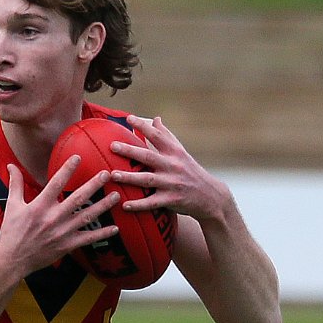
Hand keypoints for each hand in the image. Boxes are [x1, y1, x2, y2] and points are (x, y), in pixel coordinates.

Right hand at [0, 159, 116, 275]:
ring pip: (87, 217)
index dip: (67, 169)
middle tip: (107, 174)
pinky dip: (102, 233)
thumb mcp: (12, 205)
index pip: (56, 183)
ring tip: (117, 196)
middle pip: (78, 198)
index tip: (78, 157)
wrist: (12, 260)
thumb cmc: (11, 232)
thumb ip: (15, 184)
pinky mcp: (67, 245)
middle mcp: (53, 217)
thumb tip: (10, 165)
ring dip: (103, 206)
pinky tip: (115, 228)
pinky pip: (88, 238)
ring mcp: (62, 232)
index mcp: (40, 206)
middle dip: (94, 185)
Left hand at [108, 115, 232, 221]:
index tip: (129, 118)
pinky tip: (125, 205)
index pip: (157, 136)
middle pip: (148, 156)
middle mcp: (172, 166)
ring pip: (148, 180)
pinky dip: (139, 205)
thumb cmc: (190, 171)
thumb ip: (167, 136)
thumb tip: (156, 119)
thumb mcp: (181, 152)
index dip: (143, 126)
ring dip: (129, 177)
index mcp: (174, 152)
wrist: (210, 196)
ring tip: (112, 175)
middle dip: (130, 151)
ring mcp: (172, 183)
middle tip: (113, 146)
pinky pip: (152, 203)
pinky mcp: (171, 200)